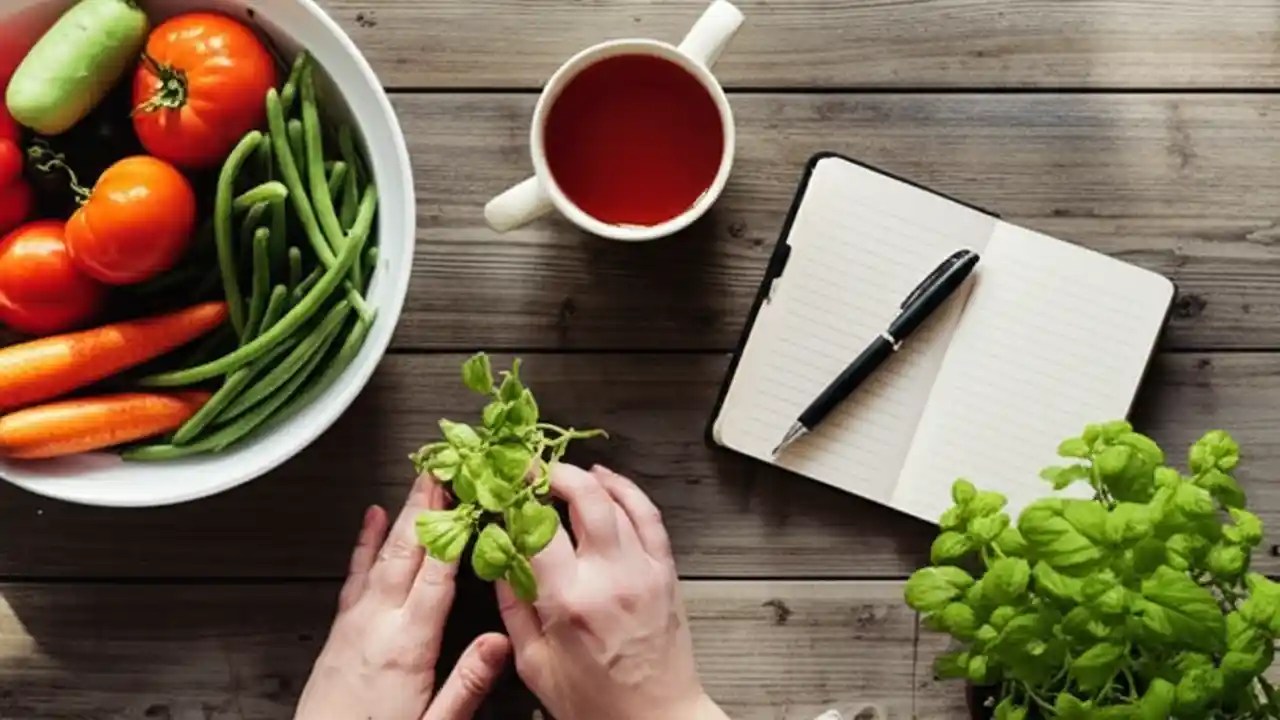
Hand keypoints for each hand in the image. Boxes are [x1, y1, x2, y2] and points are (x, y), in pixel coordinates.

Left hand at [297, 473, 511, 719]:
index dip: (454, 533)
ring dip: (401, 514)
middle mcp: (378, 625)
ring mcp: (355, 623)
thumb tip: (500, 644)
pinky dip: (365, 543)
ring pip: (382, 555)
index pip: (437, 575)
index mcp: (407, 646)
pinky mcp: (340, 630)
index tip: (469, 499)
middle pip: (407, 552)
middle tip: (443, 468)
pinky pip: (355, 574)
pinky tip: (370, 520)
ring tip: (418, 481)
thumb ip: (466, 683)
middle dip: (426, 506)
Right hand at [497, 464, 729, 719]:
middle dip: (551, 473)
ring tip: (562, 471)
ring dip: (587, 476)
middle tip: (529, 469)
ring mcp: (642, 570)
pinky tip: (608, 482)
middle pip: (583, 496)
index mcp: (570, 602)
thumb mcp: (535, 664)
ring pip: (617, 499)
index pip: (536, 528)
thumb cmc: (598, 705)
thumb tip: (498, 563)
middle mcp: (610, 577)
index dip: (515, 501)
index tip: (501, 491)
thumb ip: (513, 609)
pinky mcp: (665, 571)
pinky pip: (649, 516)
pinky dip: (628, 490)